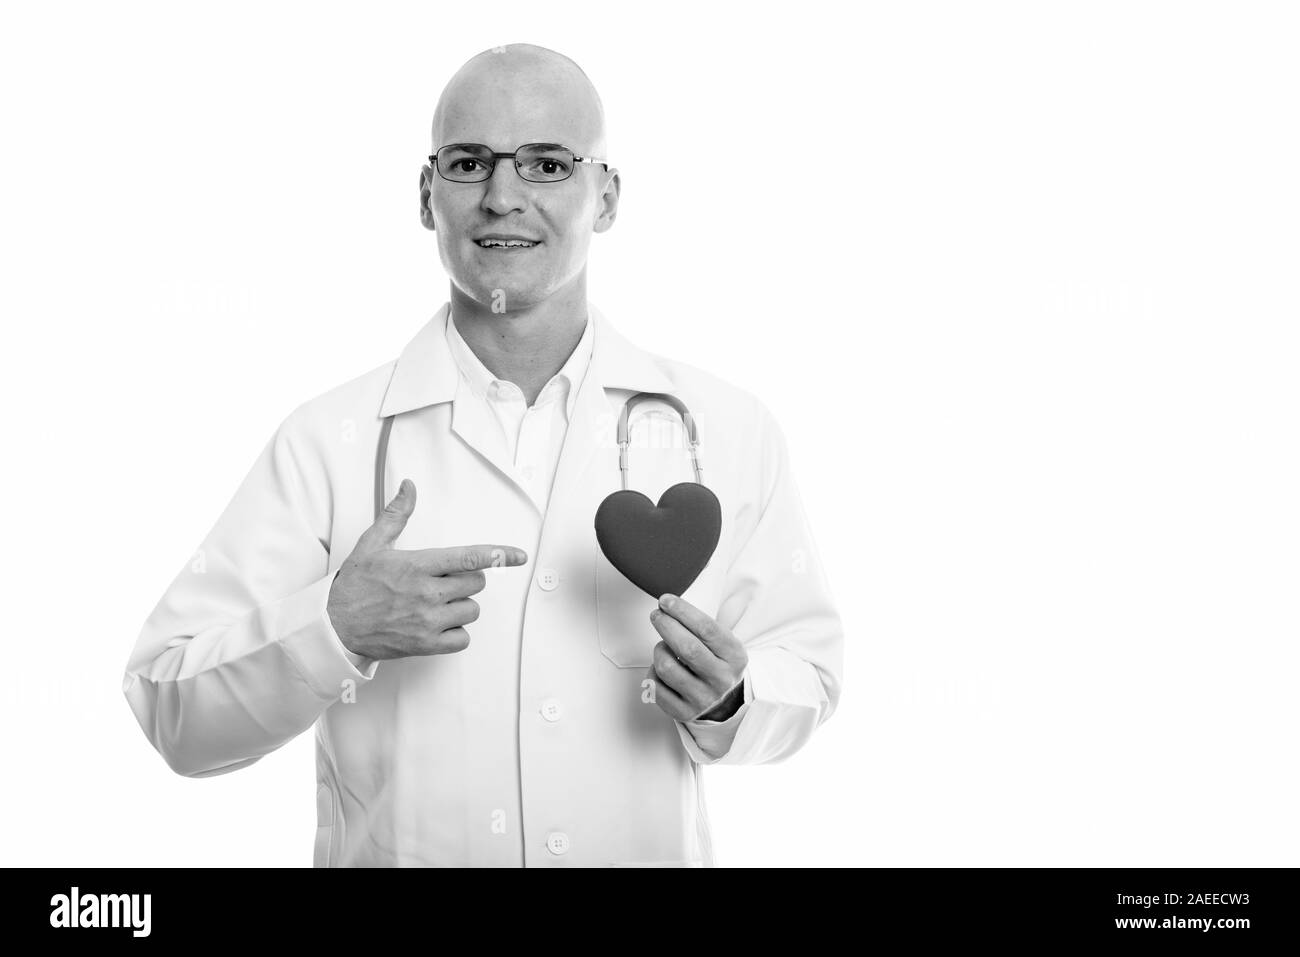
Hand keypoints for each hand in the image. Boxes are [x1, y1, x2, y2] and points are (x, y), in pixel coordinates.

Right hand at [327, 479, 526, 659]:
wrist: (334, 626)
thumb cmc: (355, 584)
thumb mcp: (372, 543)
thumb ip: (396, 514)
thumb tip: (409, 486)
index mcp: (418, 565)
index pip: (470, 557)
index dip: (499, 555)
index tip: (519, 556)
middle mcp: (426, 593)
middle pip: (476, 583)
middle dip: (467, 579)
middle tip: (444, 581)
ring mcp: (427, 621)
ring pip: (472, 610)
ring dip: (462, 606)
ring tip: (437, 604)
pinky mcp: (426, 645)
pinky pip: (462, 638)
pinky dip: (456, 633)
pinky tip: (438, 625)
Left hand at [644, 594, 747, 721]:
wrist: (726, 703)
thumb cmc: (718, 665)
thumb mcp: (725, 644)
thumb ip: (702, 626)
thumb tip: (669, 606)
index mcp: (734, 658)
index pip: (707, 629)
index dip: (682, 611)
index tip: (666, 601)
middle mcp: (720, 680)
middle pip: (686, 647)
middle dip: (666, 625)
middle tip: (656, 615)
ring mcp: (702, 699)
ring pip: (666, 667)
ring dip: (659, 650)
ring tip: (664, 646)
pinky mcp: (683, 712)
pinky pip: (655, 686)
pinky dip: (653, 672)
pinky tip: (661, 667)